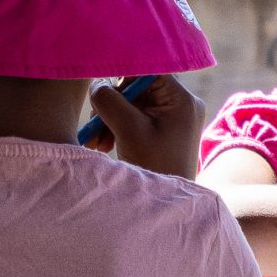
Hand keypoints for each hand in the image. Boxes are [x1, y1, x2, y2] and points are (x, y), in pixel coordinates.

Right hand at [88, 75, 204, 178]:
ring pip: (132, 104)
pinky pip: (136, 118)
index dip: (121, 77)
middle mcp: (181, 103)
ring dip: (111, 120)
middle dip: (112, 107)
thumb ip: (110, 101)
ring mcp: (172, 117)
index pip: (147, 71)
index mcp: (182, 99)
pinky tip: (104, 144)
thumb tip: (98, 83)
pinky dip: (118, 128)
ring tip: (98, 143)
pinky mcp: (162, 129)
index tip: (102, 92)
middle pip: (137, 88)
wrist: (164, 205)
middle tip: (95, 129)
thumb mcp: (129, 130)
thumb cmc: (154, 166)